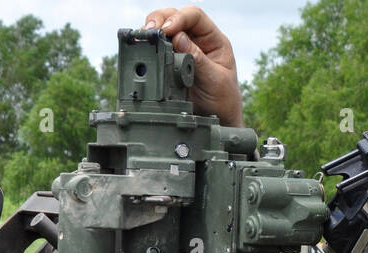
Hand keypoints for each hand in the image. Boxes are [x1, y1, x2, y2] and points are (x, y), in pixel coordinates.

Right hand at [143, 6, 243, 126]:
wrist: (218, 121)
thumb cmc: (223, 100)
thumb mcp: (214, 79)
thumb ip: (197, 58)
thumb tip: (178, 37)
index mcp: (213, 39)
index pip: (195, 16)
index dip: (180, 18)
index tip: (168, 30)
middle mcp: (197, 40)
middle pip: (175, 16)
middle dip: (160, 20)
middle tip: (149, 31)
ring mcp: (183, 50)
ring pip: (164, 29)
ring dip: (152, 31)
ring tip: (144, 38)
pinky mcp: (170, 62)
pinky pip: (158, 48)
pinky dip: (149, 46)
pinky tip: (143, 49)